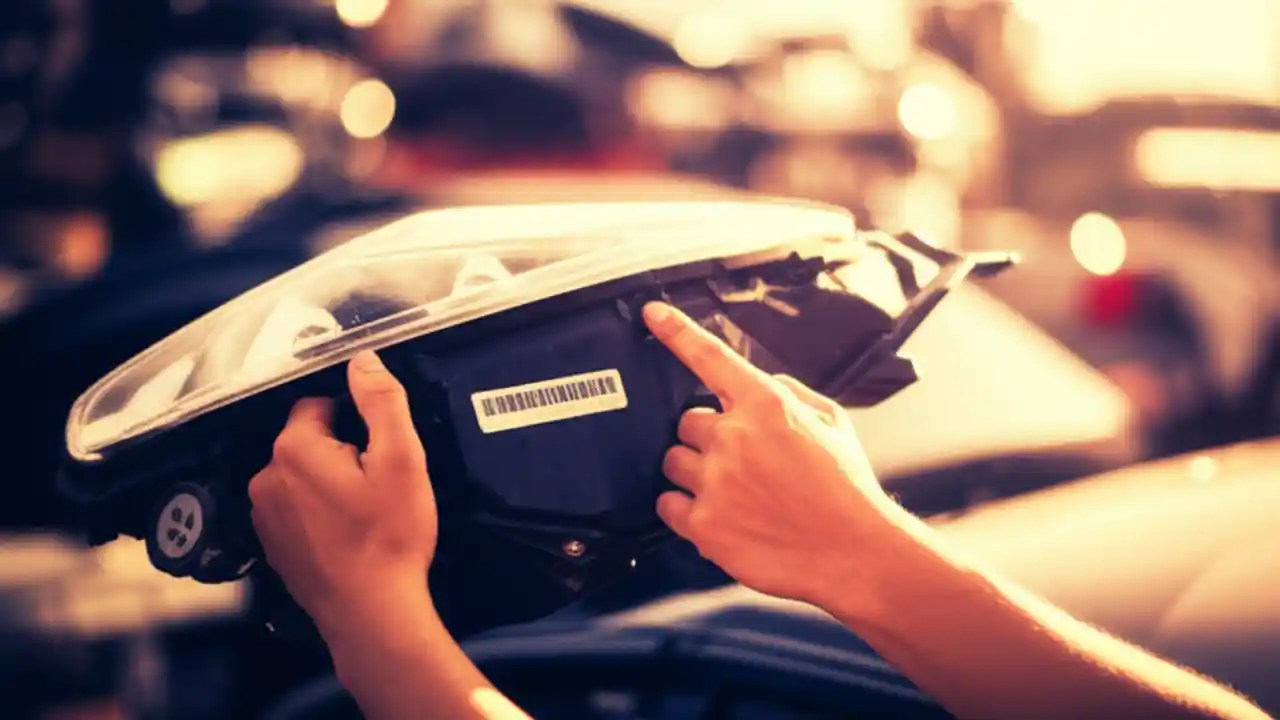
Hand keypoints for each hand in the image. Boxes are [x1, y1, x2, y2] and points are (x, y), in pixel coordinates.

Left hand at [248, 350, 436, 636]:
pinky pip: (294, 508)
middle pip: (308, 440)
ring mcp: (263, 515)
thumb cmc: (390, 535)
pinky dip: (316, 513)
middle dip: (341, 451)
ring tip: (362, 512)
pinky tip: (346, 534)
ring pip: (300, 475)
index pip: (318, 404)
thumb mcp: (402, 460)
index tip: (378, 450)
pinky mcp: (270, 545)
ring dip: (327, 482)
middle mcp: (266, 478)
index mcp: (294, 449)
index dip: (355, 422)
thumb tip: (363, 359)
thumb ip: (382, 401)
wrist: (373, 612)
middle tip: (376, 484)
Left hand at [645, 302, 895, 604]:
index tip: (652, 314)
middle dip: (706, 436)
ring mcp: (715, 482)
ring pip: (672, 460)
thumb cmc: (847, 488)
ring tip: (732, 490)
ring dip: (693, 470)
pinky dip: (683, 508)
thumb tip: (763, 382)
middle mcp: (734, 437)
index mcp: (767, 405)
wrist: (854, 553)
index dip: (675, 331)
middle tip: (739, 460)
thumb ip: (791, 394)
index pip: (710, 357)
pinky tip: (716, 515)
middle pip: (686, 421)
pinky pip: (667, 503)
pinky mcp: (703, 525)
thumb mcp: (833, 423)